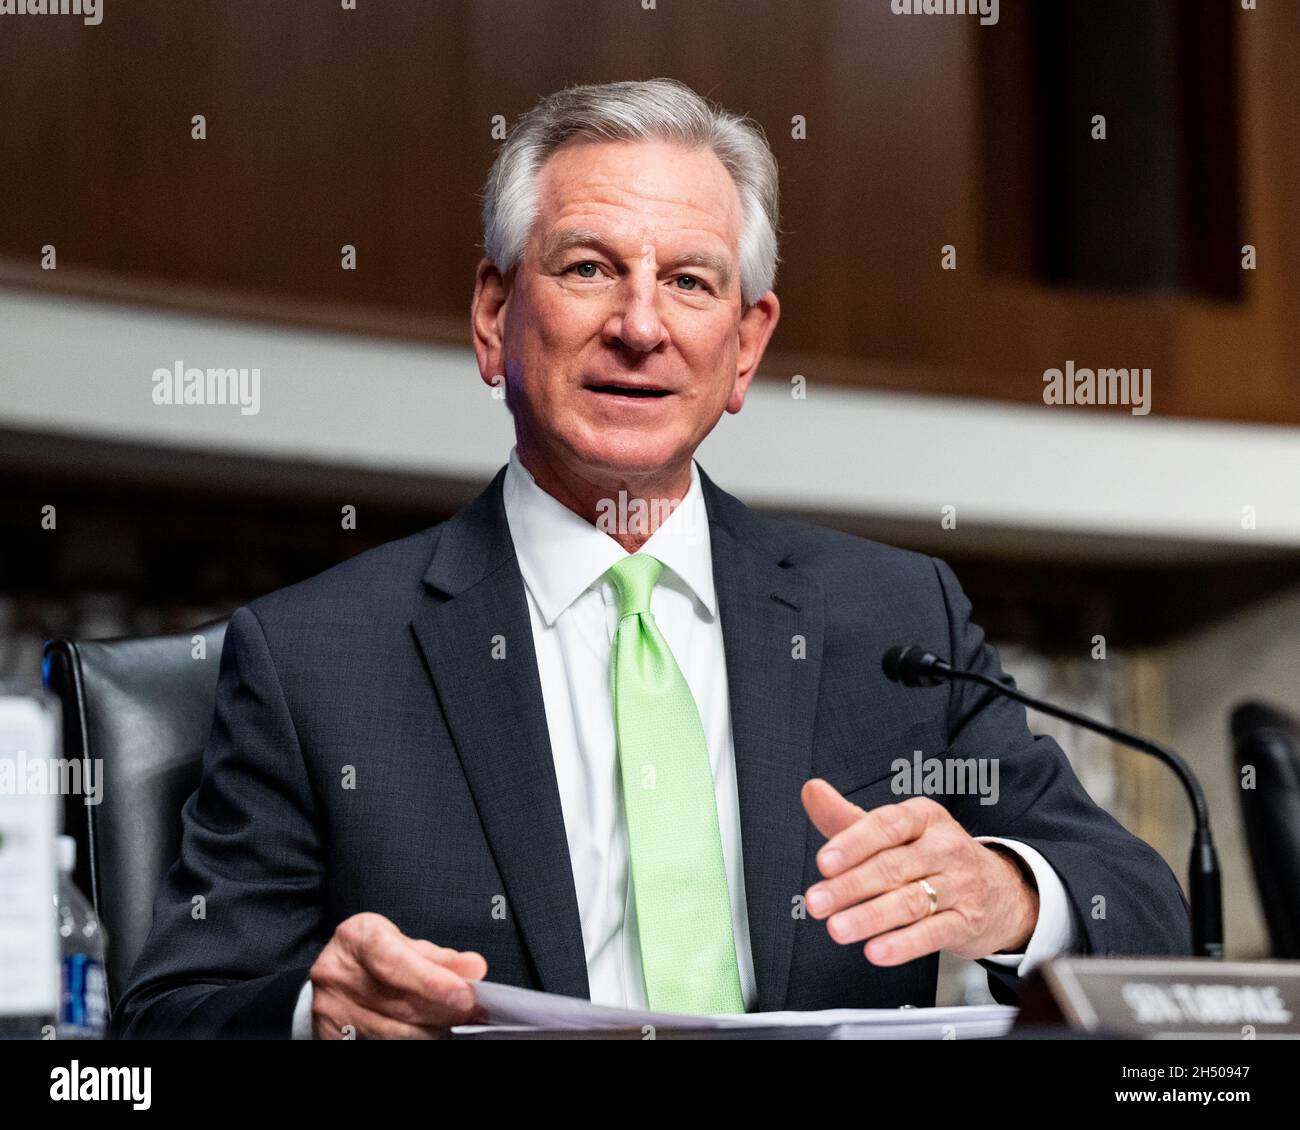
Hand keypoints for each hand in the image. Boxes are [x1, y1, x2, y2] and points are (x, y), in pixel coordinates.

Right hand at [309, 912, 487, 1038]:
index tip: (465, 995)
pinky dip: (411, 1040)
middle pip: (398, 1003)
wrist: (330, 972)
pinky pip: (380, 1044)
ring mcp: (330, 1009)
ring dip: (431, 1030)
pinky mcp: (331, 1036)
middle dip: (442, 1010)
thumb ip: (439, 956)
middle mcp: (336, 974)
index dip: (432, 982)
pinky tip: (428, 1032)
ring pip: (392, 1032)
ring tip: (453, 1022)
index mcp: (357, 938)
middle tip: (472, 1012)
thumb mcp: (401, 941)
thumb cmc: (371, 953)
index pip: (396, 963)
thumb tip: (475, 969)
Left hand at [800, 779, 1038, 964]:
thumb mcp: (895, 832)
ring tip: (837, 928)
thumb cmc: (931, 855)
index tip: (823, 863)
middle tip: (816, 903)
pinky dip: (903, 944)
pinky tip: (876, 950)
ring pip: (911, 901)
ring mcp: (960, 885)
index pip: (886, 825)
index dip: (853, 844)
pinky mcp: (968, 921)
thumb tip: (811, 790)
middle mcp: (945, 847)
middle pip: (893, 866)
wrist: (999, 890)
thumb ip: (848, 817)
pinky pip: (933, 933)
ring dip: (870, 917)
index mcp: (923, 817)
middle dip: (851, 886)